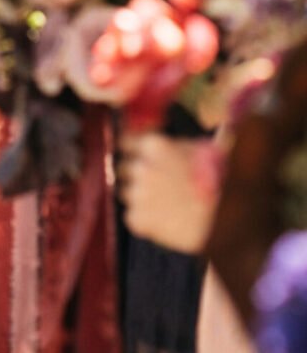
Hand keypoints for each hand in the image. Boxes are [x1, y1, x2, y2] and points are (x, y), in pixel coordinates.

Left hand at [117, 133, 220, 253]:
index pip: (125, 142)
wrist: (229, 218)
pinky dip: (145, 219)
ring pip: (126, 193)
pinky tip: (166, 218)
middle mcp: (141, 167)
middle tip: (159, 185)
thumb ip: (167, 142)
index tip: (143, 159)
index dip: (134, 151)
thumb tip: (149, 132)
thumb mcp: (195, 148)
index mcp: (153, 145)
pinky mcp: (139, 220)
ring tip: (167, 204)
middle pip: (123, 169)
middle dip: (136, 175)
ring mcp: (138, 194)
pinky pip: (132, 217)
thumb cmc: (216, 180)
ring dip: (141, 197)